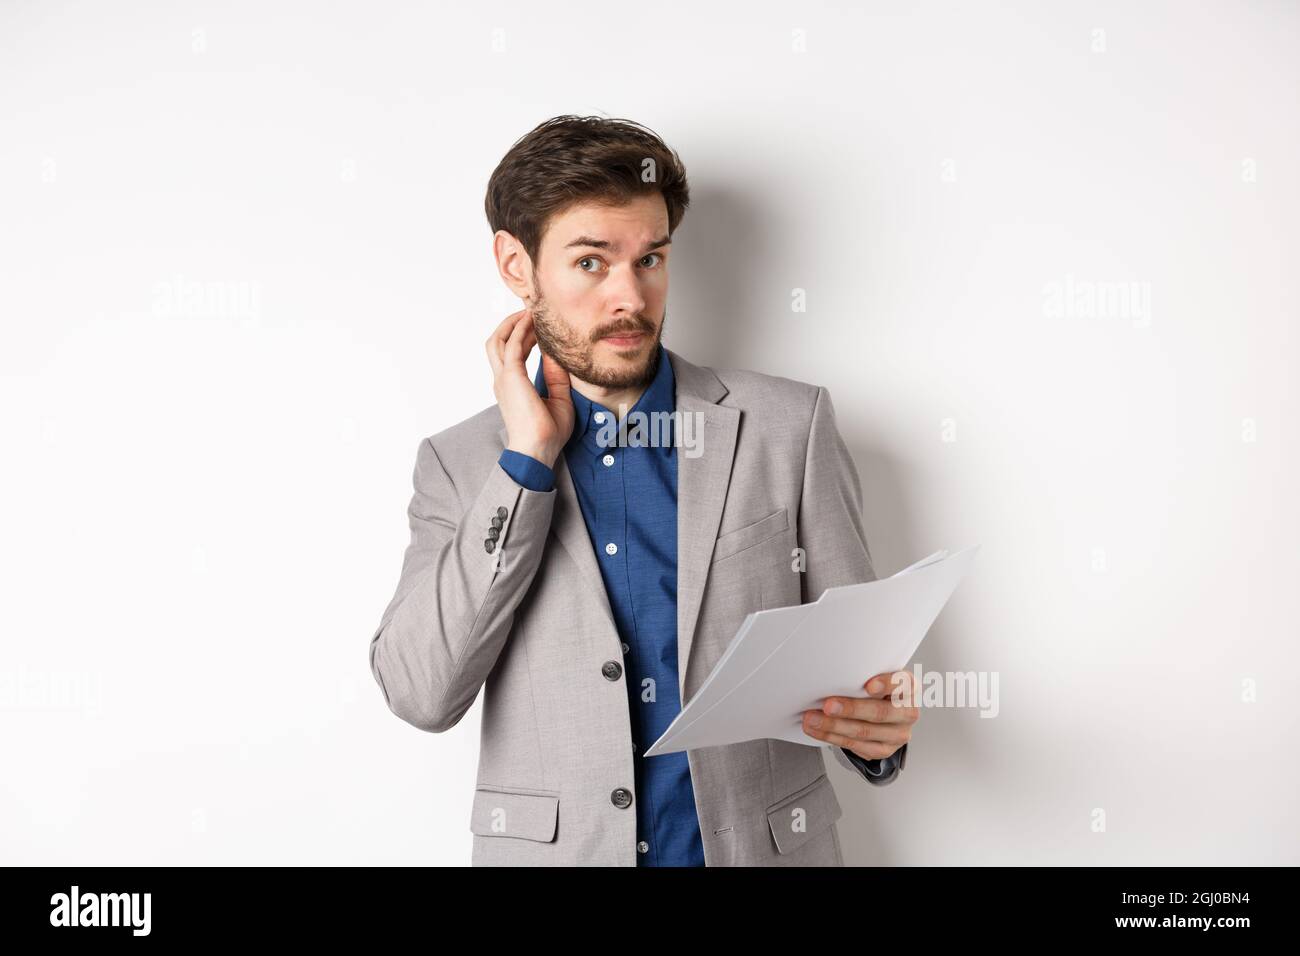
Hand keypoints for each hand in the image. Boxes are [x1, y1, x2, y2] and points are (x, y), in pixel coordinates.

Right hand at [486, 308, 573, 467]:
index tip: (536, 325)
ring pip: (498, 340)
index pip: (509, 354)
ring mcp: (504, 379)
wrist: (538, 451)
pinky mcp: (511, 378)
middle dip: (510, 324)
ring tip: (530, 313)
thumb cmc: (548, 433)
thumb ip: (556, 376)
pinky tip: (534, 324)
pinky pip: (511, 346)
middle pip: (496, 342)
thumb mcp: (559, 399)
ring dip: (513, 323)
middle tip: (530, 312)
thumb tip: (556, 354)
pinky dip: (521, 331)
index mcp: (511, 387)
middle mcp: (503, 381)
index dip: (520, 336)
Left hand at [801, 669, 918, 760]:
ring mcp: (898, 734)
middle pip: (880, 712)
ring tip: (812, 719)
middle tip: (828, 705)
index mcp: (909, 687)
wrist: (883, 713)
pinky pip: (856, 746)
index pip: (903, 683)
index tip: (868, 685)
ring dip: (833, 726)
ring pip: (864, 732)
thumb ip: (863, 674)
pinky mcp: (884, 750)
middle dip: (851, 709)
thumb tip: (832, 673)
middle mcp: (908, 712)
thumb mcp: (875, 675)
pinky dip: (832, 737)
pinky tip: (817, 730)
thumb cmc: (875, 689)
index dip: (886, 684)